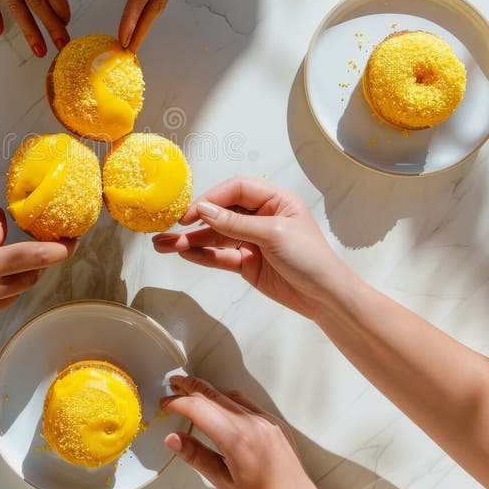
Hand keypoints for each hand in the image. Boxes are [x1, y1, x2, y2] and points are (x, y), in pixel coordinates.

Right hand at [153, 177, 351, 318]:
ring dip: (191, 241)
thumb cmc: (310, 259)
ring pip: (215, 236)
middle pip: (221, 213)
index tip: (193, 212)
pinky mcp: (246, 263)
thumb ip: (235, 223)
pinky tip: (184, 254)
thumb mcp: (273, 235)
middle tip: (169, 227)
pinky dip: (202, 255)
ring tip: (163, 246)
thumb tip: (203, 210)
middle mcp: (260, 217)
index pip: (236, 189)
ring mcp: (251, 241)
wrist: (325, 299)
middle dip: (195, 221)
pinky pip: (220, 255)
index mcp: (274, 201)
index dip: (213, 198)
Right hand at [162, 376, 323, 488]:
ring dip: (207, 389)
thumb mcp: (222, 482)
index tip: (164, 404)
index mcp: (236, 439)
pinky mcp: (272, 419)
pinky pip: (244, 401)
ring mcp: (264, 418)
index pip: (198, 408)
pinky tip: (217, 402)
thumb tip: (171, 438)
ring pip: (228, 394)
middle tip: (172, 384)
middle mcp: (251, 422)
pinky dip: (225, 397)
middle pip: (212, 393)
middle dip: (189, 386)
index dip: (177, 402)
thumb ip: (196, 456)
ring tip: (190, 390)